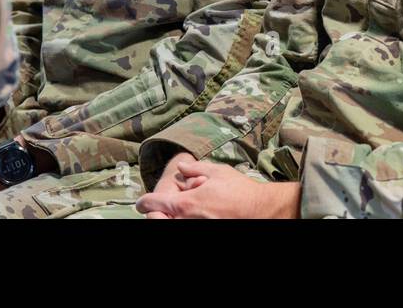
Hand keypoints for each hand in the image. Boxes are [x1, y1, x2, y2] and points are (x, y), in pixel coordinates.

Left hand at [136, 158, 299, 218]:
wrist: (260, 212)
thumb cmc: (240, 191)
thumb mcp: (217, 172)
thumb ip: (195, 169)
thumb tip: (181, 168)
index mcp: (186, 204)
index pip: (153, 205)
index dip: (144, 202)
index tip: (142, 202)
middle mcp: (187, 221)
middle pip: (156, 221)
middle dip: (154, 214)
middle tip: (157, 210)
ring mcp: (195, 229)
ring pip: (171, 225)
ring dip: (170, 217)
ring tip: (177, 211)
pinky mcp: (203, 233)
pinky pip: (186, 227)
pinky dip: (184, 221)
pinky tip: (193, 214)